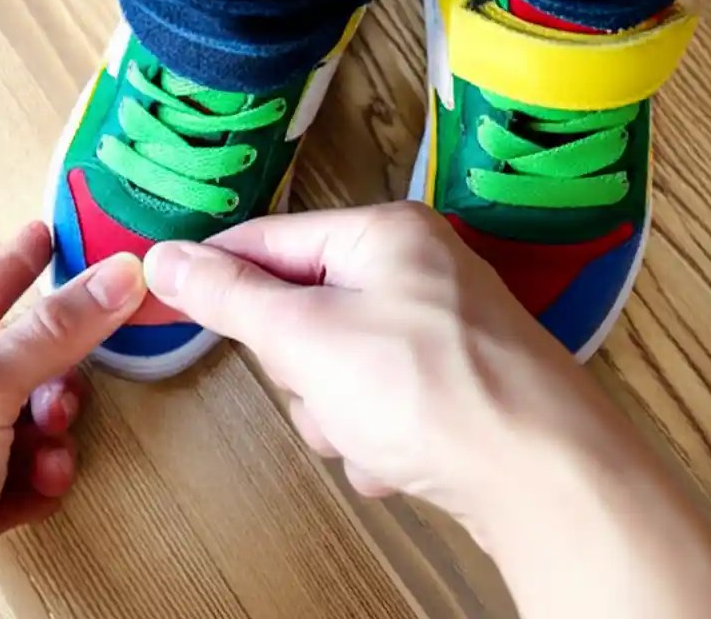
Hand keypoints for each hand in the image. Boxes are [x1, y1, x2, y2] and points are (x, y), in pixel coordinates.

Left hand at [0, 223, 145, 617]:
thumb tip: (114, 278)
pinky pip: (25, 472)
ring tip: (43, 456)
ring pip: (30, 418)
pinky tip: (32, 493)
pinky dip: (38, 480)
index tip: (59, 232)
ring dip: (49, 436)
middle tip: (63, 395)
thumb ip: (52, 331)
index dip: (28, 258)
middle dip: (53, 377)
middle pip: (20, 356)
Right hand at [142, 203, 710, 618]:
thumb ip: (230, 297)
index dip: (215, 272)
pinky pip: (385, 401)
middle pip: (306, 312)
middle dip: (301, 369)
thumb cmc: (431, 391)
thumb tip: (167, 258)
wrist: (542, 475)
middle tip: (322, 389)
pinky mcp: (462, 381)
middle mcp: (422, 269)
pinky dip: (379, 435)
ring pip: (340, 366)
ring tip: (369, 433)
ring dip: (337, 413)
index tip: (168, 295)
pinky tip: (400, 456)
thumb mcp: (305, 338)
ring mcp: (447, 328)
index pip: (268, 240)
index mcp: (384, 235)